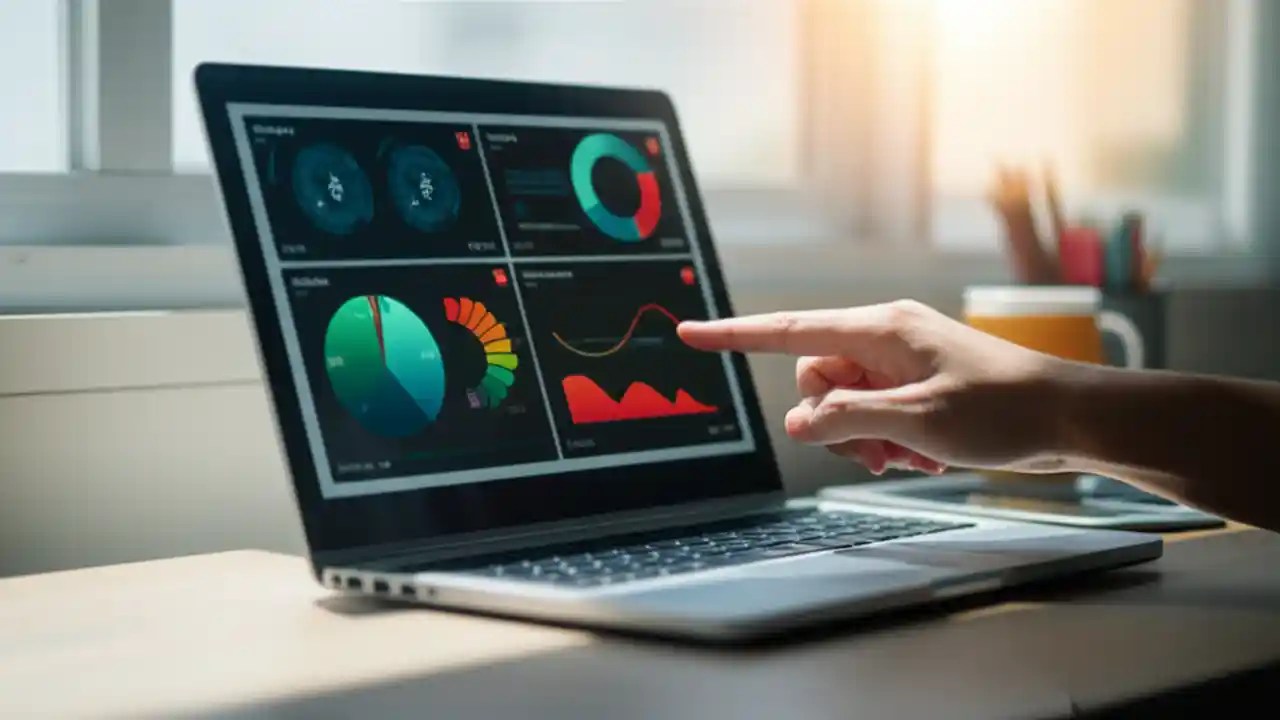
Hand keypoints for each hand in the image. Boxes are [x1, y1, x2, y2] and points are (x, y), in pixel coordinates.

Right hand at [678, 301, 1064, 475]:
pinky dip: (888, 440)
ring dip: (863, 438)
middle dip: (832, 421)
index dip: (734, 336)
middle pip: (816, 380)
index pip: (789, 331)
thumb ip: (845, 419)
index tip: (690, 333)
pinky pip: (874, 414)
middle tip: (873, 451)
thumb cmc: (1003, 409)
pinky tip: (924, 455)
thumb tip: (797, 422)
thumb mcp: (915, 421)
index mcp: (879, 329)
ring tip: (906, 456)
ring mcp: (901, 363)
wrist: (1068, 419)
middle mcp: (884, 338)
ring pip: (844, 403)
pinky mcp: (917, 386)